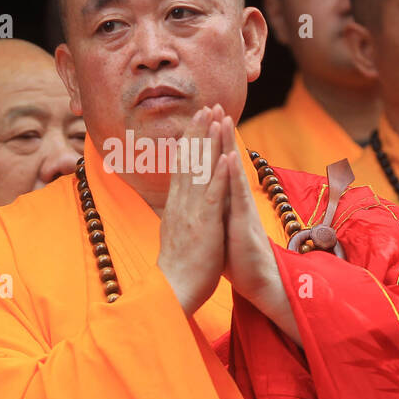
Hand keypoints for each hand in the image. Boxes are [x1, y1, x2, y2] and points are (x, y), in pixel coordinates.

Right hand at [156, 105, 231, 315]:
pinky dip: (219, 174)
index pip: (183, 167)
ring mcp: (192, 212)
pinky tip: (226, 156)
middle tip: (206, 107)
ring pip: (201, 170)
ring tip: (215, 119)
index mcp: (177, 206)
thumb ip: (177, 217)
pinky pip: (213, 194)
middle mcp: (182, 203)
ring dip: (209, 143)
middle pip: (190, 161)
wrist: (173, 291)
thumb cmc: (177, 269)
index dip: (190, 143)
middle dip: (198, 133)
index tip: (196, 122)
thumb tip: (176, 207)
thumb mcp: (175, 235)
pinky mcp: (205, 224)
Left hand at [222, 119, 300, 342]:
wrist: (257, 282)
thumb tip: (203, 200)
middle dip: (218, 133)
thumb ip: (213, 211)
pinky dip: (233, 175)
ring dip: (228, 144)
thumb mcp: (219, 229)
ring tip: (223, 119)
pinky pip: (238, 194)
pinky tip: (229, 156)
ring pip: (233, 170)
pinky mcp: (244, 221)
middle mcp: (234, 199)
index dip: (208, 143)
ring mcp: (241, 208)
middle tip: (213, 105)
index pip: (215, 166)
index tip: (200, 119)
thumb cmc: (237, 258)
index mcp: (224, 201)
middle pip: (225, 160)